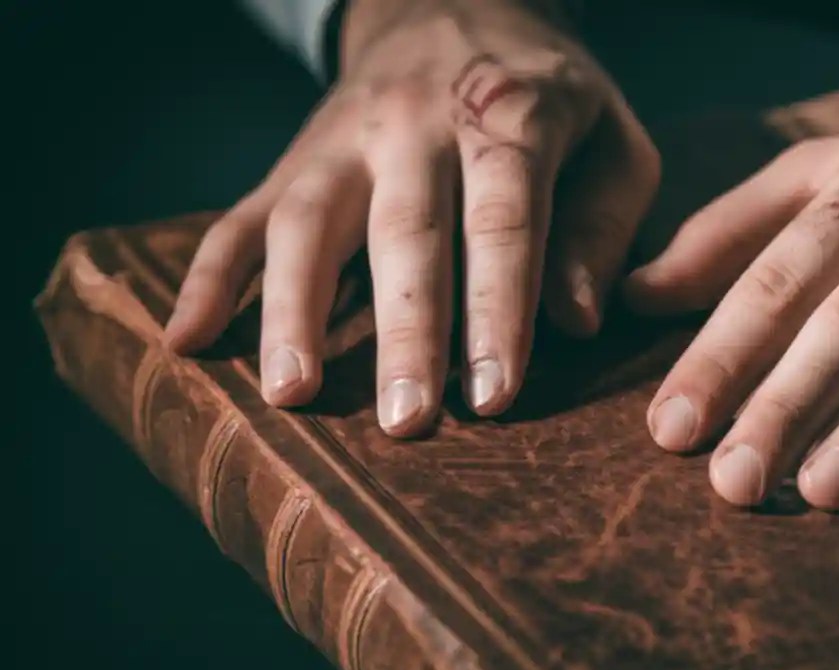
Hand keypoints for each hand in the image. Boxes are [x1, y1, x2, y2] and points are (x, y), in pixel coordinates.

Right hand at [165, 0, 658, 435]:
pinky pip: (243, 214)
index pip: (502, 218)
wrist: (456, 9)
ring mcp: (345, 139)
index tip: (494, 394)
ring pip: (309, 220)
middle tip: (406, 421)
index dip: (499, 307)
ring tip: (290, 394)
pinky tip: (186, 338)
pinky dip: (209, 276)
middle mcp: (417, 122)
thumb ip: (602, 225)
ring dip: (294, 309)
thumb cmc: (549, 98)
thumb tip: (576, 318)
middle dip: (404, 331)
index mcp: (509, 114)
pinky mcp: (295, 158)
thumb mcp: (613, 140)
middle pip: (405, 230)